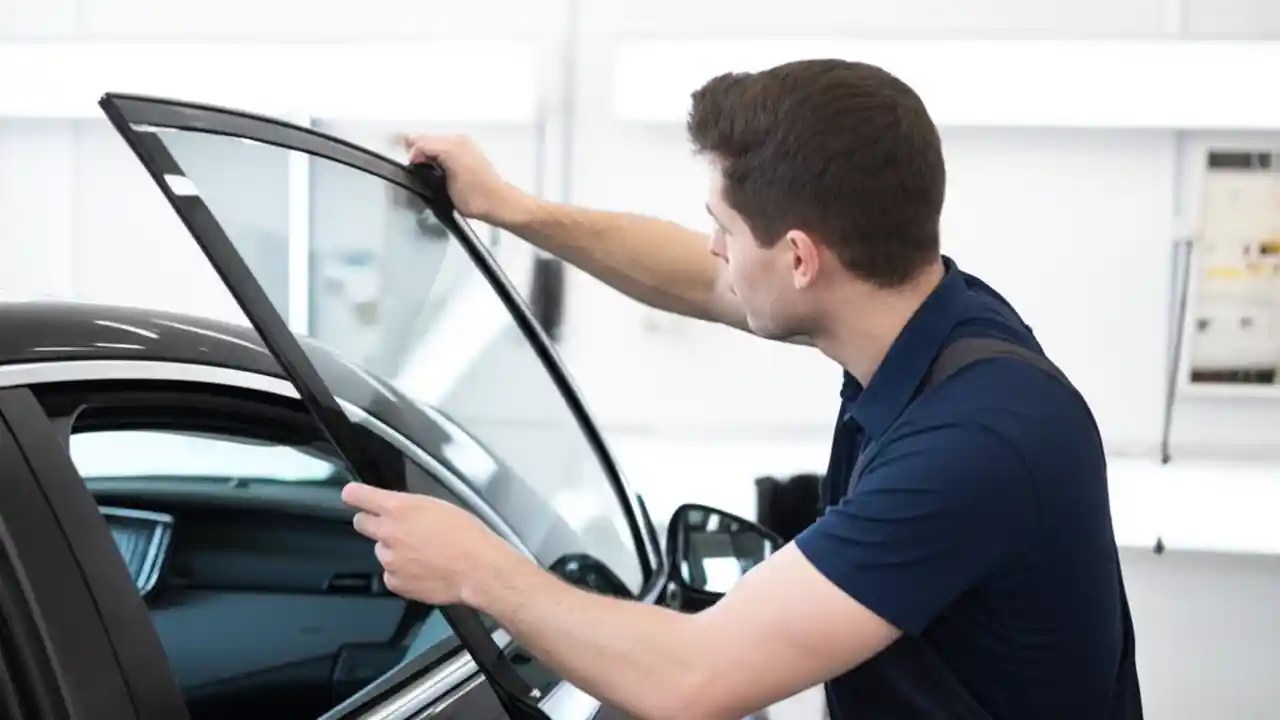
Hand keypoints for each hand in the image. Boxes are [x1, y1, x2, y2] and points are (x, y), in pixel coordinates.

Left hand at [341, 482, 521, 606]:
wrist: (478, 569)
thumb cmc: (467, 535)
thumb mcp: (438, 507)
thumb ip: (410, 508)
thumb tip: (399, 512)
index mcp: (399, 508)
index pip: (359, 496)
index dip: (355, 495)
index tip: (352, 496)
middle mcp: (388, 532)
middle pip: (361, 523)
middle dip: (373, 523)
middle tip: (395, 529)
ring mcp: (389, 559)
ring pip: (382, 551)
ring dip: (394, 552)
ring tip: (423, 556)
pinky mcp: (395, 582)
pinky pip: (391, 575)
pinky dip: (402, 574)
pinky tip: (423, 572)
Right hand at [401, 133, 530, 224]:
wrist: (498, 202)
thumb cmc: (474, 197)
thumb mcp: (443, 183)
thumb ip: (427, 163)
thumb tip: (417, 156)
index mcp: (450, 146)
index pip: (420, 142)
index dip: (413, 156)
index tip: (413, 169)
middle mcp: (458, 140)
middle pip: (427, 139)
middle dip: (419, 153)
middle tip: (418, 170)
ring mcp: (465, 144)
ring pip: (436, 142)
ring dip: (430, 154)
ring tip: (430, 171)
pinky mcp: (470, 150)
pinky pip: (446, 147)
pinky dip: (440, 155)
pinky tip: (441, 169)